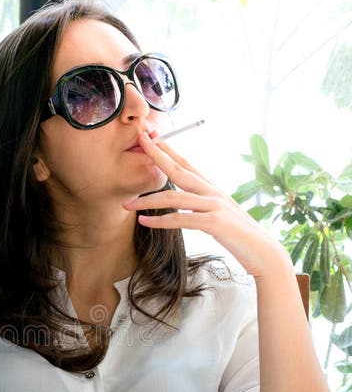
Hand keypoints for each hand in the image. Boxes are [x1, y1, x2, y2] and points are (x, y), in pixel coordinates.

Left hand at [123, 133, 289, 277]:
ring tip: (127, 203)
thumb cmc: (240, 237)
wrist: (264, 253)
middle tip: (139, 142)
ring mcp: (215, 206)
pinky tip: (144, 222)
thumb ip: (204, 206)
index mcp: (213, 189)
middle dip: (158, 155)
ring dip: (149, 199)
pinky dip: (161, 221)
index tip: (151, 137)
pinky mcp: (215, 223)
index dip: (169, 150)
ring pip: (175, 197)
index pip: (188, 164)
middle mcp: (213, 192)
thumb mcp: (220, 215)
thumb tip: (187, 204)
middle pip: (180, 170)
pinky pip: (182, 220)